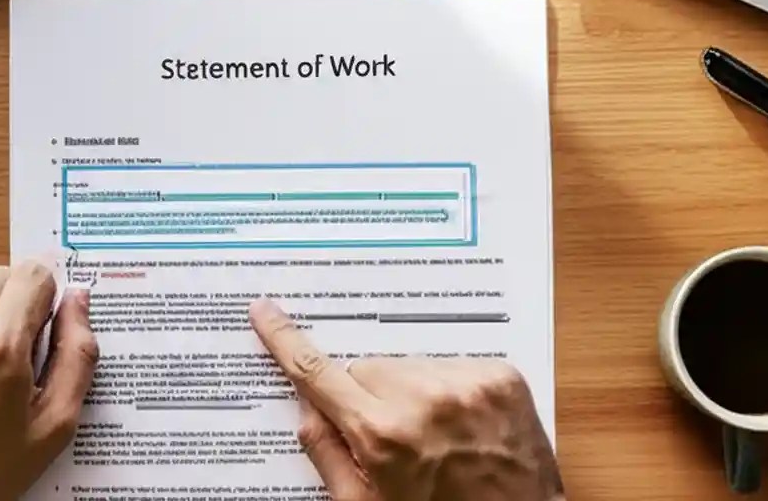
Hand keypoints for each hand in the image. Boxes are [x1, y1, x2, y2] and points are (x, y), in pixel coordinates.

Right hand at [250, 298, 563, 500]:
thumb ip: (327, 454)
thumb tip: (305, 406)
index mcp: (381, 436)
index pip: (318, 374)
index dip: (286, 342)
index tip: (265, 313)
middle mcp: (423, 400)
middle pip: (366, 370)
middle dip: (368, 398)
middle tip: (394, 440)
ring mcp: (467, 384)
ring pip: (409, 365)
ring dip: (413, 392)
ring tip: (437, 438)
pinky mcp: (501, 378)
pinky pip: (452, 365)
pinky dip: (451, 389)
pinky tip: (464, 428)